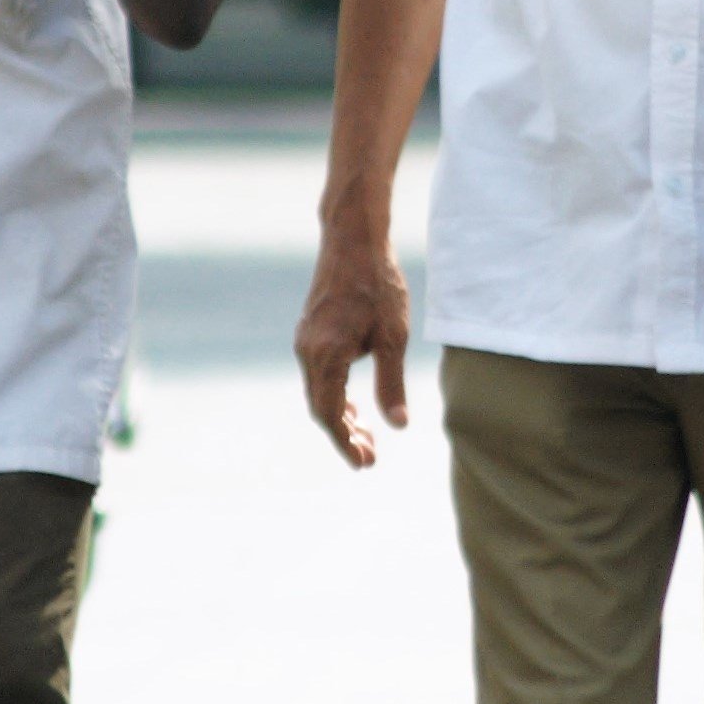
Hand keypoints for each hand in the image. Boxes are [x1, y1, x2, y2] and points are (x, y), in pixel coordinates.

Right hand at [294, 219, 410, 468]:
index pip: (330, 414)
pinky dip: (335, 394)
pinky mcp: (310, 331)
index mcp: (325, 355)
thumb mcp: (393, 337)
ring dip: (340, 415)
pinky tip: (353, 402)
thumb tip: (398, 424)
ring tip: (366, 434)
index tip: (364, 463)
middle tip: (369, 457)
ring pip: (318, 391)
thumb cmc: (378, 285)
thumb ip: (391, 383)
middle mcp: (307, 351)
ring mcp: (306, 340)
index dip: (345, 442)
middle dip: (344, 434)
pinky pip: (318, 374)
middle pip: (320, 407)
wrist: (353, 241)